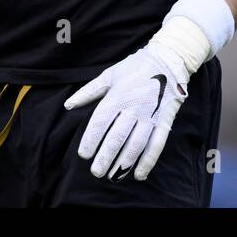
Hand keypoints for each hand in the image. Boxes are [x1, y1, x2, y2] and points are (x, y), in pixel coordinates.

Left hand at [63, 40, 189, 180]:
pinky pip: (156, 145)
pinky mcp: (164, 121)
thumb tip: (68, 105)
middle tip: (96, 172)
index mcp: (117, 97)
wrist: (167, 60)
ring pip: (136, 145)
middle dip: (105, 157)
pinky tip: (139, 174)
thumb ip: (88, 92)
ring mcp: (150, 116)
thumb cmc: (134, 68)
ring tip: (114, 176)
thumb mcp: (109, 76)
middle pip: (117, 138)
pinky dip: (148, 161)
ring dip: (124, 163)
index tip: (84, 154)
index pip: (100, 123)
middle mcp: (133, 108)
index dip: (91, 140)